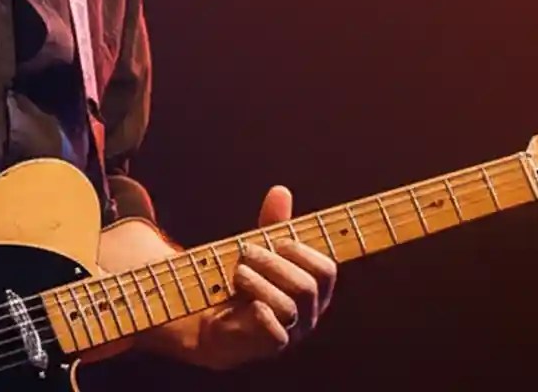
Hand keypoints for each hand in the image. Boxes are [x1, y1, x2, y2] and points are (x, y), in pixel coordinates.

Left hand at [192, 186, 336, 369]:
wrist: (212, 318)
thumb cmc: (244, 281)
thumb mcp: (260, 247)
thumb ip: (273, 223)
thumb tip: (280, 191)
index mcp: (315, 287)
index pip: (326, 269)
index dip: (302, 251)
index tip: (277, 241)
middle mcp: (310, 312)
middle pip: (307, 286)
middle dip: (273, 263)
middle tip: (245, 252)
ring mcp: (292, 333)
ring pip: (288, 307)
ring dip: (259, 282)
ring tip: (236, 273)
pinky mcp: (269, 347)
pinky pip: (275, 333)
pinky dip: (260, 311)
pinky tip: (244, 300)